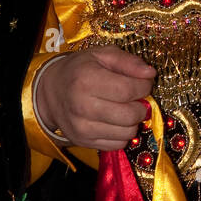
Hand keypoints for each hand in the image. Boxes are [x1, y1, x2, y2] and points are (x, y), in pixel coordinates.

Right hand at [35, 45, 155, 150]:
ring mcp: (82, 128)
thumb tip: (150, 73)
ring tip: (126, 108)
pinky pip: (117, 144)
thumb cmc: (80, 69)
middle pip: (130, 115)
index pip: (129, 90)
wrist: (50, 92)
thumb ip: (128, 61)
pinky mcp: (83, 142)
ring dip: (133, 121)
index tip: (144, 83)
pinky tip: (116, 120)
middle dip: (142, 106)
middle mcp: (82, 106)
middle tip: (137, 98)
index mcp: (87, 80)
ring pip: (127, 132)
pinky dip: (123, 133)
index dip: (145, 86)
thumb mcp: (102, 55)